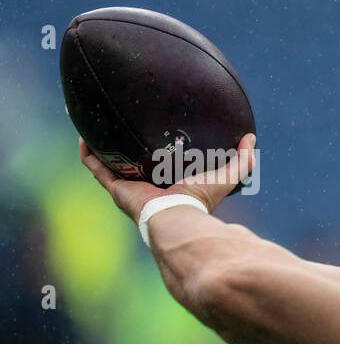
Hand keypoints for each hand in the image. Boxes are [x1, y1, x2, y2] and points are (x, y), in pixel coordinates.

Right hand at [79, 133, 255, 222]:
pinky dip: (89, 153)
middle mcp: (148, 188)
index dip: (159, 154)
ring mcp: (130, 188)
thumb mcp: (226, 176)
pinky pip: (96, 168)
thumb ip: (242, 161)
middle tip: (124, 125)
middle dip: (128, 149)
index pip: (163, 168)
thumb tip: (251, 139)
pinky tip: (84, 135)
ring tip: (98, 125)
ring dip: (103, 148)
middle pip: (135, 166)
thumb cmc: (202, 200)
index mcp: (171, 186)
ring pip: (111, 165)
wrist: (177, 218)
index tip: (157, 134)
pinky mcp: (116, 189)